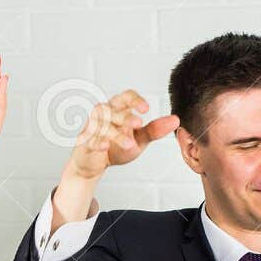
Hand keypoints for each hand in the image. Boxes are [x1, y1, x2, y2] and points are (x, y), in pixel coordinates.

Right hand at [65, 89, 179, 181]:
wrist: (94, 164)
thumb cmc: (116, 147)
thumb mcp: (139, 139)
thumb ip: (155, 130)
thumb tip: (175, 120)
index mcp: (119, 109)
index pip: (126, 97)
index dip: (135, 100)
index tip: (146, 109)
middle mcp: (104, 113)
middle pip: (114, 108)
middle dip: (126, 116)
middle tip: (139, 124)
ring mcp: (92, 126)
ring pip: (103, 124)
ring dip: (116, 133)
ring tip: (129, 143)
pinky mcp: (84, 141)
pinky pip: (90, 139)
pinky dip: (97, 141)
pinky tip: (105, 145)